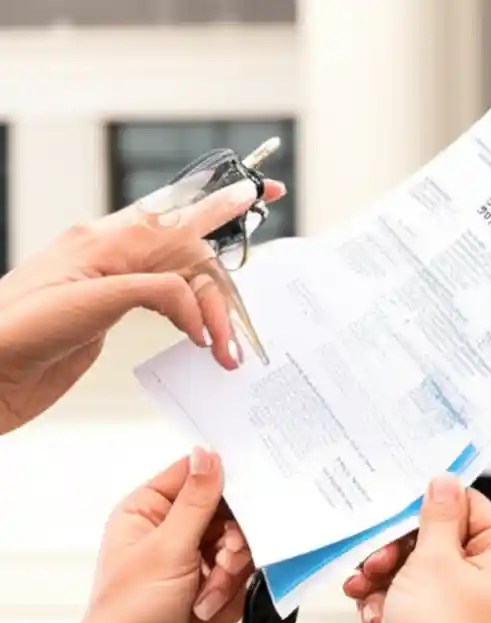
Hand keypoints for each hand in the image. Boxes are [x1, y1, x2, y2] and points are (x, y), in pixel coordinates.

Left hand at [0, 178, 285, 433]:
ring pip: (182, 287)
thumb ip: (155, 292)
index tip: (259, 192)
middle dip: (222, 295)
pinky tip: (200, 342)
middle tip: (233, 338)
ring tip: (221, 354)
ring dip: (209, 318)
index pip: (178, 213)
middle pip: (190, 260)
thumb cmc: (15, 332)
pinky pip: (166, 308)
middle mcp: (110, 257)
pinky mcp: (106, 315)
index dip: (223, 202)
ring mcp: (109, 286)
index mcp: (104, 241)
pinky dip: (191, 323)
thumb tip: (196, 307)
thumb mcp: (91, 304)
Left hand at [68, 447, 254, 622]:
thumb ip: (196, 500)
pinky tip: (203, 618)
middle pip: (229, 516)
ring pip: (240, 551)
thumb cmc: (127, 616)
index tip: (246, 498)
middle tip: (221, 562)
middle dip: (231, 546)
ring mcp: (192, 564)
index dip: (225, 484)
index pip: (196, 477)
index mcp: (148, 513)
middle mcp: (171, 534)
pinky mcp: (211, 592)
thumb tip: (208, 454)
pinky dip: (228, 601)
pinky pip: (242, 582)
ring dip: (227, 580)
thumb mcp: (167, 549)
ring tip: (203, 602)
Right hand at [343, 476, 490, 622]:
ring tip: (367, 588)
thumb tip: (444, 484)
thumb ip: (437, 516)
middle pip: (441, 539)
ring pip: (421, 569)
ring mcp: (472, 607)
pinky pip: (414, 599)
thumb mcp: (434, 562)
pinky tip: (375, 614)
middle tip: (377, 559)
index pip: (472, 507)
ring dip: (387, 577)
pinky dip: (389, 603)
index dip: (429, 510)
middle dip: (399, 550)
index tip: (398, 514)